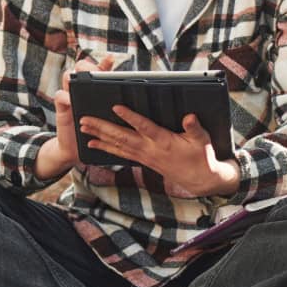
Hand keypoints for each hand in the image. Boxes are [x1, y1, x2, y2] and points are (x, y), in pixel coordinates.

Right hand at [38, 55, 117, 180]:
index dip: (105, 63)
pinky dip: (66, 97)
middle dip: (87, 65)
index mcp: (95, 89)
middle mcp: (82, 89)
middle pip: (81, 67)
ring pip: (68, 76)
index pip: (100, 70)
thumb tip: (141, 103)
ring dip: (74, 76)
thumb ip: (117, 108)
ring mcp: (70, 95)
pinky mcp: (62, 107)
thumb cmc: (97, 132)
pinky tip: (72, 100)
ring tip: (82, 80)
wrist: (77, 149)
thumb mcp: (109, 119)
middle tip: (93, 71)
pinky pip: (60, 96)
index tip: (111, 59)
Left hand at [78, 103, 239, 197]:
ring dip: (99, 137)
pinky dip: (106, 148)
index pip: (144, 127)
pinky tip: (94, 144)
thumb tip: (189, 116)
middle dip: (102, 128)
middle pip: (122, 137)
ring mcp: (144, 156)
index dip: (130, 117)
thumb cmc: (201, 157)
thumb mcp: (202, 140)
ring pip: (117, 145)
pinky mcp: (142, 161)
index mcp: (164, 142)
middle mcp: (150, 149)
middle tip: (85, 120)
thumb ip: (194, 128)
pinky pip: (120, 154)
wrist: (199, 179)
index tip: (116, 107)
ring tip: (83, 129)